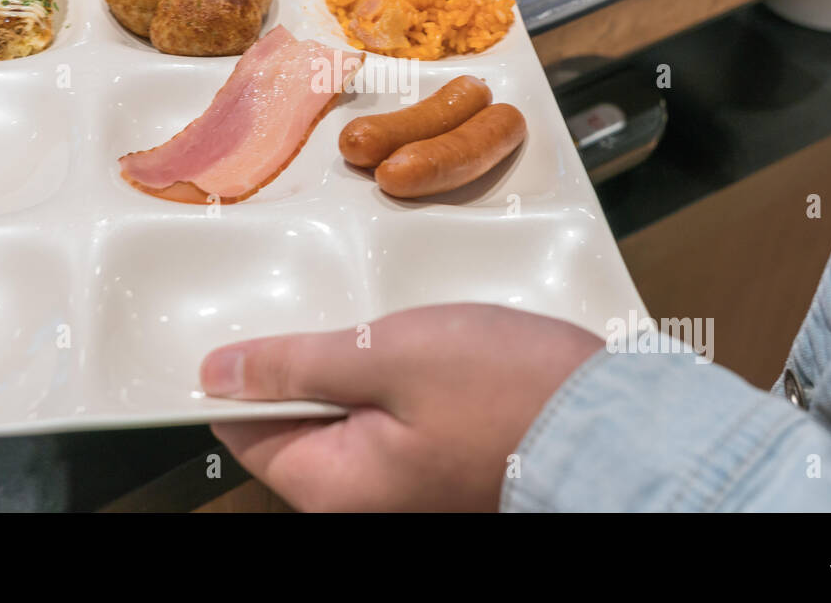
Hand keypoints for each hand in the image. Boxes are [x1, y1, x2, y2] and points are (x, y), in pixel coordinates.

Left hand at [200, 303, 603, 511]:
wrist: (613, 427)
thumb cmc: (510, 393)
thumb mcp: (386, 355)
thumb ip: (293, 364)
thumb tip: (216, 373)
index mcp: (331, 488)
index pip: (244, 428)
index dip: (246, 370)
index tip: (270, 327)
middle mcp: (358, 503)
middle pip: (296, 421)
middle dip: (317, 362)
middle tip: (367, 326)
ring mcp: (399, 491)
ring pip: (347, 413)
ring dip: (363, 366)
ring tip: (409, 339)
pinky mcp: (433, 472)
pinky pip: (389, 420)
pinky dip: (398, 381)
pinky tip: (434, 356)